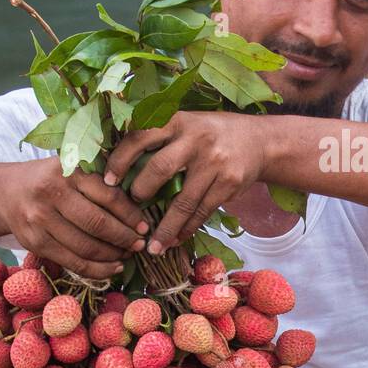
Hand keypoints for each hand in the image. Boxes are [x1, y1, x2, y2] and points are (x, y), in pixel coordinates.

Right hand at [0, 157, 149, 279]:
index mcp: (69, 170)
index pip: (109, 196)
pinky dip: (96, 269)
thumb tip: (141, 206)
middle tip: (139, 245)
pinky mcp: (34, 241)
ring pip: (86, 246)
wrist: (7, 191)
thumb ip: (101, 179)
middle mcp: (52, 192)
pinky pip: (72, 261)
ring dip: (112, 256)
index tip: (144, 226)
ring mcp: (40, 219)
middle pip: (98, 223)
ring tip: (126, 256)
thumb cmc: (52, 180)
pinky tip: (112, 268)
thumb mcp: (73, 168)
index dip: (131, 215)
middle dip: (124, 238)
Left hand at [103, 111, 270, 253]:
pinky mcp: (229, 183)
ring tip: (152, 247)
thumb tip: (119, 167)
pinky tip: (176, 239)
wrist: (260, 141)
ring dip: (166, 227)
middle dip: (141, 191)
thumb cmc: (211, 134)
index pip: (141, 137)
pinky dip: (187, 228)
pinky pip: (203, 211)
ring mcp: (215, 162)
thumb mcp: (186, 124)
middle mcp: (196, 138)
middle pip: (160, 168)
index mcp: (178, 120)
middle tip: (131, 208)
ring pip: (184, 201)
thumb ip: (159, 137)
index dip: (120, 159)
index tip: (107, 181)